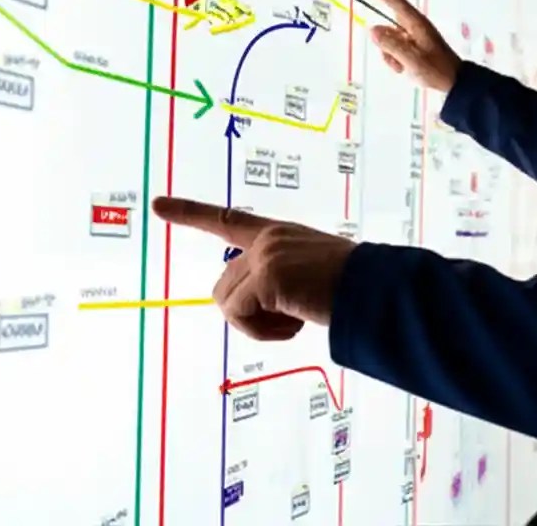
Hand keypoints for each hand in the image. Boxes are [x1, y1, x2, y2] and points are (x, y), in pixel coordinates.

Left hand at [151, 196, 355, 339]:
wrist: (378, 290)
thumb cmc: (358, 289)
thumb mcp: (315, 275)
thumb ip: (282, 279)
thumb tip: (256, 309)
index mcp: (280, 234)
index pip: (228, 221)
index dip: (191, 213)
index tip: (158, 205)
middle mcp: (269, 239)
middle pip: (224, 285)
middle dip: (250, 313)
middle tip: (292, 321)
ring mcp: (266, 255)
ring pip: (228, 303)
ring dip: (257, 324)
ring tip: (296, 322)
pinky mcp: (266, 277)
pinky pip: (240, 317)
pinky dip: (263, 332)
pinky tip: (296, 326)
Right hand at [359, 0, 461, 92]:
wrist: (454, 81)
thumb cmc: (436, 69)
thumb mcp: (412, 59)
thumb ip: (391, 45)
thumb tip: (373, 30)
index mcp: (415, 22)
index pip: (393, 0)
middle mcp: (412, 25)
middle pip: (386, 25)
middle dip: (384, 43)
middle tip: (396, 60)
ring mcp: (412, 36)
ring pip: (388, 40)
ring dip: (389, 54)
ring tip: (404, 67)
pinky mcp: (412, 46)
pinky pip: (394, 48)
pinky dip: (394, 58)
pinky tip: (404, 68)